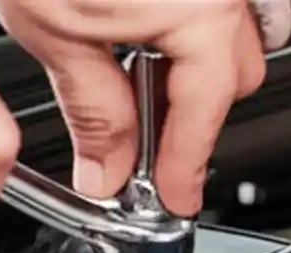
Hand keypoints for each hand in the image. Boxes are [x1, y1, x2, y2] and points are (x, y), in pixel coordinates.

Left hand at [0, 0, 268, 216]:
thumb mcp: (58, 36)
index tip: (173, 196)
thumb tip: (107, 170)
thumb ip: (94, 111)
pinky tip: (139, 24)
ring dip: (194, 63)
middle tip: (136, 142)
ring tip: (134, 75)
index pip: (208, 113)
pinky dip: (188, 21)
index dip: (185, 164)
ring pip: (232, 30)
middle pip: (232, 73)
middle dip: (188, 113)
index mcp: (200, 11)